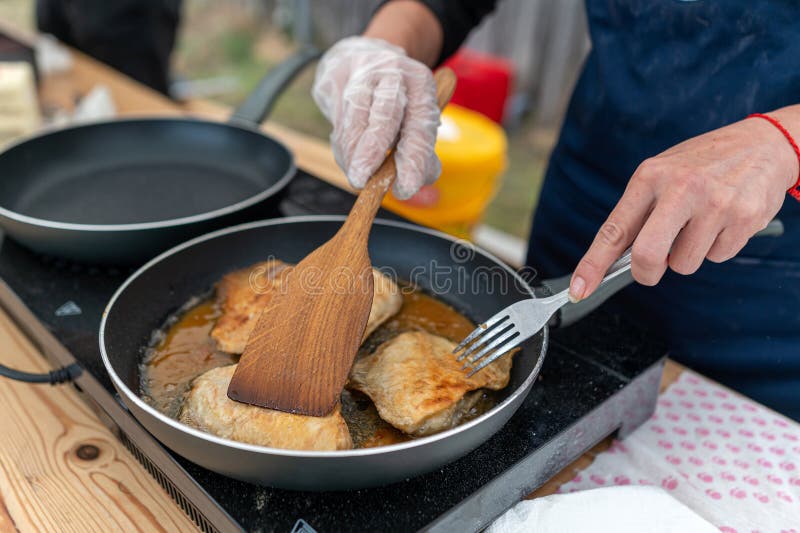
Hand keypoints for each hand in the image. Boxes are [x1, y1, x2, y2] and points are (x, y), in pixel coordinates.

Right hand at [312, 36, 440, 198]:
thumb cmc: (398, 98)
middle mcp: (393, 75)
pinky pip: (338, 122)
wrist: (366, 57)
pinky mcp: (337, 81)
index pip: (420, 125)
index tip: (405, 189)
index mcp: (421, 84)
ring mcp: (362, 74)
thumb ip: (421, 150)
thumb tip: (418, 181)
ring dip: (352, 156)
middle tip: (363, 181)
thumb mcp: (417, 116)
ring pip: (354, 121)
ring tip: (357, 178)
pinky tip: (349, 161)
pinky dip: (343, 148)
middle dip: (372, 153)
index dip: (413, 160)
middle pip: (384, 116)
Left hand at [569, 115, 798, 300]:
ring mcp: (715, 203)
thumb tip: (614, 259)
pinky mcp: (744, 217)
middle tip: (652, 268)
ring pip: (684, 264)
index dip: (592, 265)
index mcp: (650, 176)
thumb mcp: (663, 174)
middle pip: (647, 256)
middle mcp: (680, 187)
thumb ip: (640, 213)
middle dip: (646, 272)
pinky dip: (717, 247)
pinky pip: (717, 258)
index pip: (613, 230)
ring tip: (702, 223)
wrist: (765, 143)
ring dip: (689, 254)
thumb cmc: (704, 164)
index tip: (578, 289)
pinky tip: (724, 221)